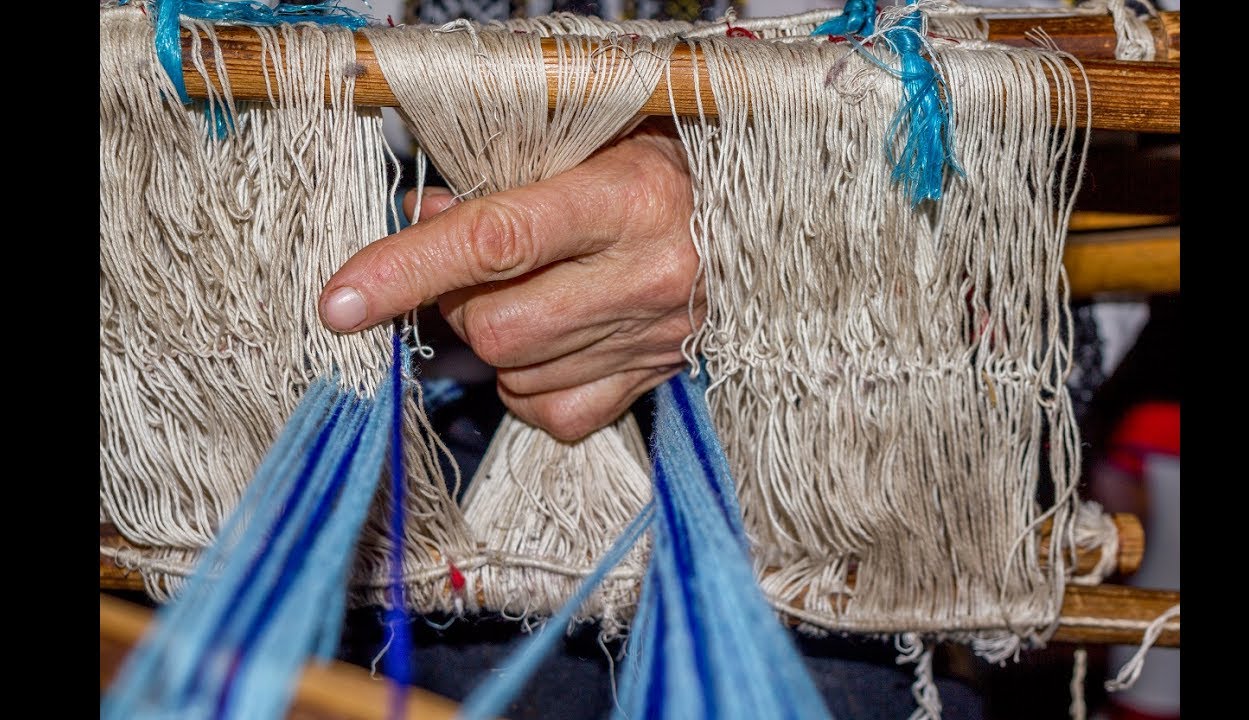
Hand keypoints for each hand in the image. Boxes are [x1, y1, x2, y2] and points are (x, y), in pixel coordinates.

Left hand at [319, 120, 703, 441]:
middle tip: (476, 272)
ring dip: (493, 341)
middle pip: (494, 326)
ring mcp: (654, 340)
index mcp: (628, 199)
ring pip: (514, 372)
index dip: (408, 269)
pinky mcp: (655, 382)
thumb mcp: (591, 145)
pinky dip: (526, 385)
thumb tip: (420, 220)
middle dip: (458, 303)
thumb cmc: (664, 168)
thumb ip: (504, 178)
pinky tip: (549, 345)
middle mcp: (645, 276)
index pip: (496, 240)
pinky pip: (551, 412)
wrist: (761, 221)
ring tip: (528, 294)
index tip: (341, 299)